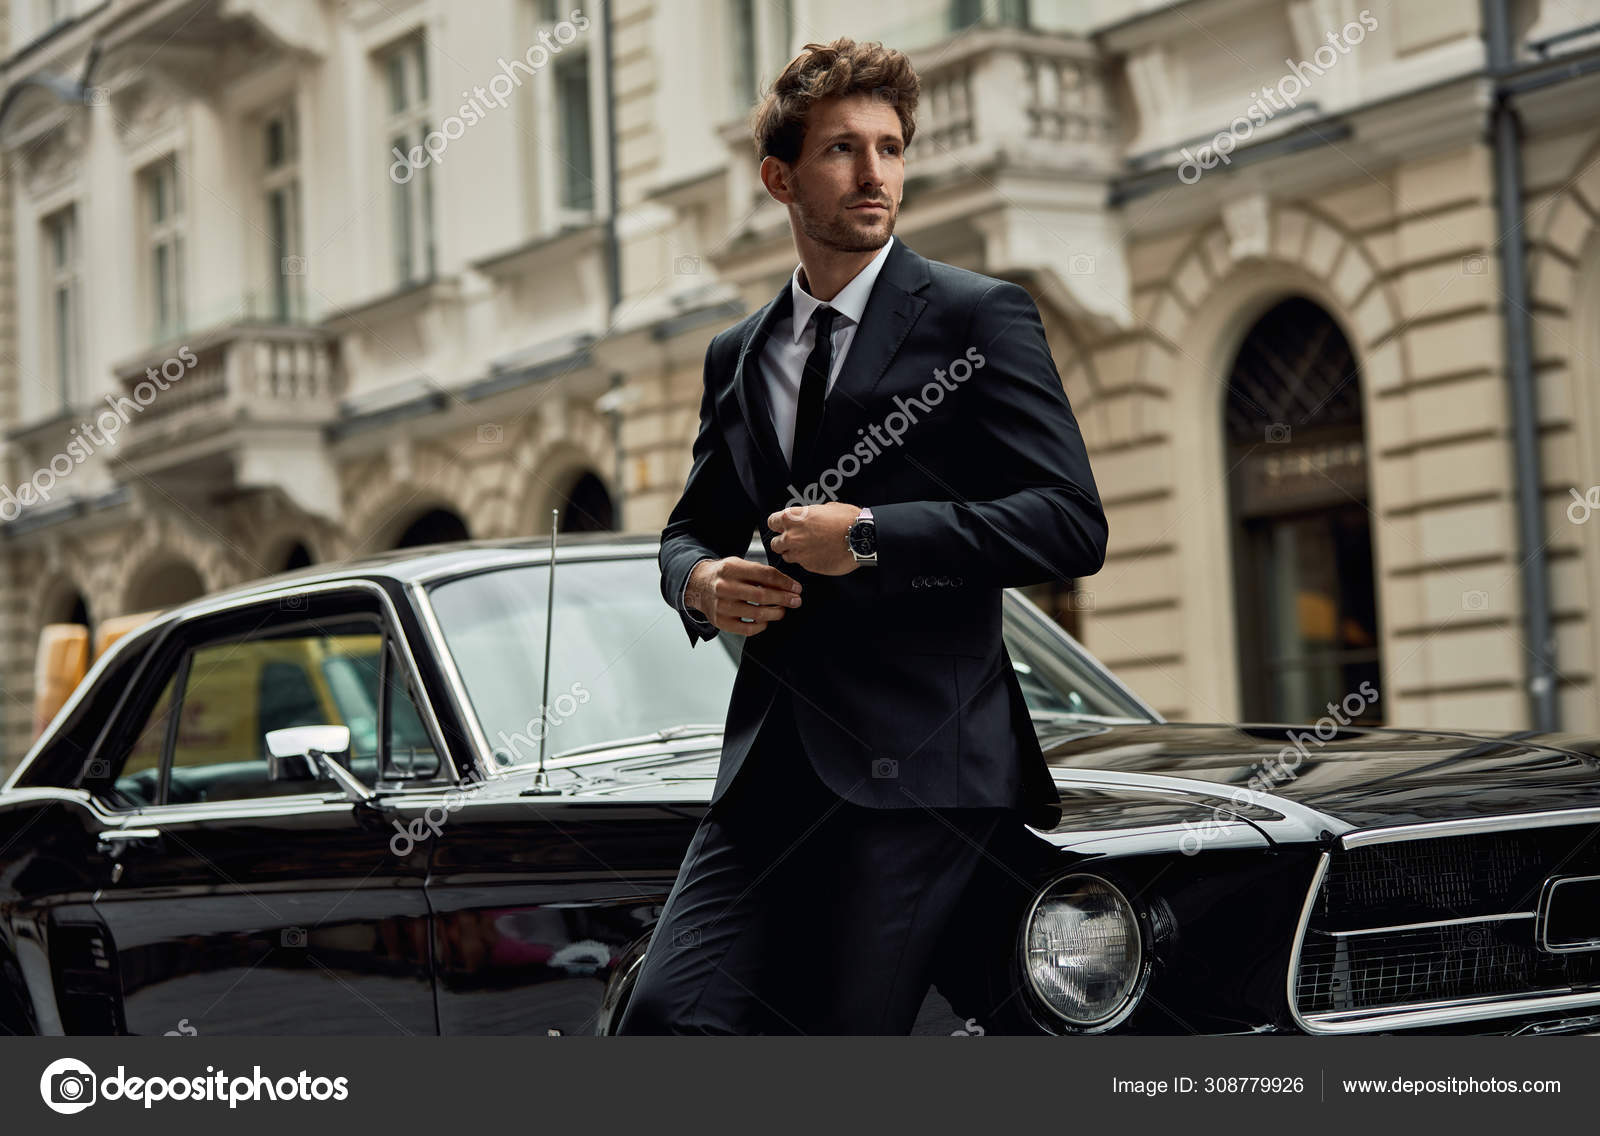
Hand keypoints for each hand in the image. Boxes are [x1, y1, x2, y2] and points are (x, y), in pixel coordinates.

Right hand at [686, 556, 801, 636]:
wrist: (698, 586)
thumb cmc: (724, 575)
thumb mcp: (739, 564)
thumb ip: (761, 572)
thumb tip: (788, 586)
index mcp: (730, 568)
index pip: (765, 575)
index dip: (785, 582)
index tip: (797, 588)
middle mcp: (724, 587)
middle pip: (762, 595)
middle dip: (784, 599)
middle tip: (796, 601)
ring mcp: (721, 606)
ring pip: (757, 614)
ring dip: (776, 613)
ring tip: (782, 610)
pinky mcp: (720, 621)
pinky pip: (747, 629)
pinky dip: (761, 626)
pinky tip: (765, 620)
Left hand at [767, 502, 860, 575]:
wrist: (861, 538)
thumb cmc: (847, 520)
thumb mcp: (826, 507)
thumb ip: (810, 514)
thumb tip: (808, 516)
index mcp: (793, 517)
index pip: (771, 522)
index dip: (778, 525)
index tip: (782, 527)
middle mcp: (792, 536)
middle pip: (775, 543)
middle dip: (783, 542)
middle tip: (795, 541)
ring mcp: (799, 553)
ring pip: (786, 556)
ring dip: (793, 553)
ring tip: (807, 549)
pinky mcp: (808, 566)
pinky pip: (801, 564)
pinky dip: (807, 561)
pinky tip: (818, 555)